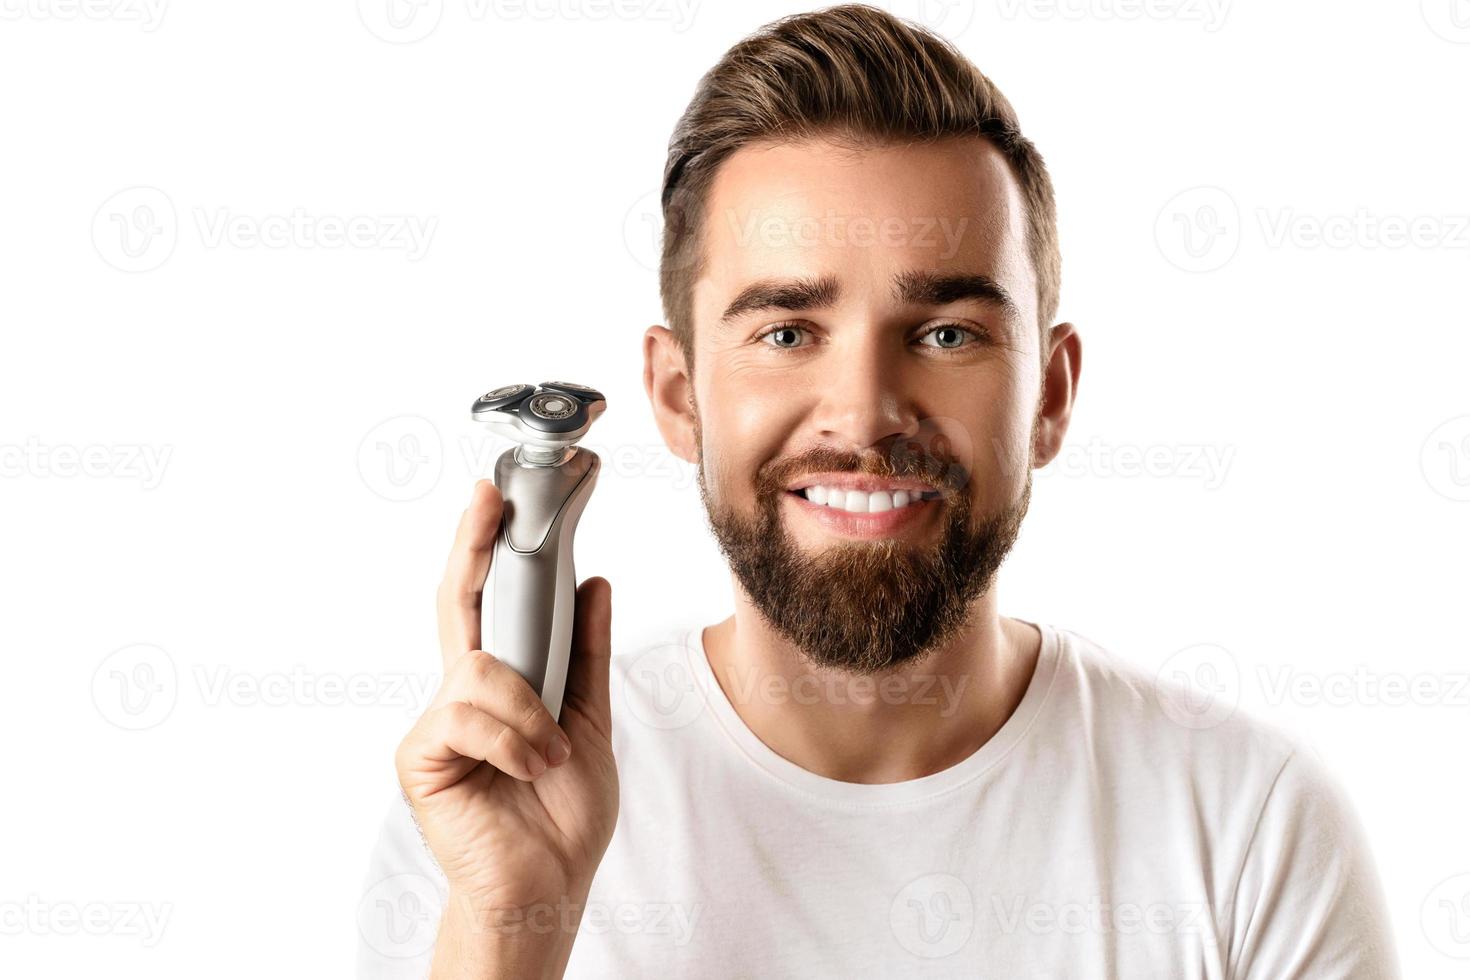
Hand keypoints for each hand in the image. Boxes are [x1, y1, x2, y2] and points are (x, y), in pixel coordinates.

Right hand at [395, 480, 618, 950]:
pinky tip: (529, 767)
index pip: (489, 601)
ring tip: (551, 753)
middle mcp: (463, 693)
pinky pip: (467, 714)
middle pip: (458, 605)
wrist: (546, 884)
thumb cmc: (561, 812)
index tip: (498, 495)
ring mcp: (439, 722)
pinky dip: (512, 738)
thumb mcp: (591, 719)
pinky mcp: (420, 755)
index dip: (489, 547)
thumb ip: (587, 654)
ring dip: (530, 709)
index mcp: (501, 682)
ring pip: (480, 668)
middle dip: (472, 545)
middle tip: (489, 498)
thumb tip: (594, 582)